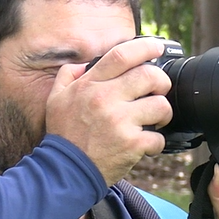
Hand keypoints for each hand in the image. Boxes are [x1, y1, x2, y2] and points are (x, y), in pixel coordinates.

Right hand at [45, 38, 172, 184]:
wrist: (65, 171)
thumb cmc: (63, 135)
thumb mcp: (55, 98)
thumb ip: (69, 75)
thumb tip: (86, 64)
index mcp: (90, 85)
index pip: (122, 55)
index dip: (145, 47)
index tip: (157, 47)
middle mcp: (106, 99)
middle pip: (149, 76)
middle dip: (161, 82)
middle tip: (159, 91)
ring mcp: (120, 122)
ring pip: (160, 106)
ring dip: (163, 114)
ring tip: (155, 121)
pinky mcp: (131, 144)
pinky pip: (158, 137)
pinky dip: (156, 143)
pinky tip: (146, 145)